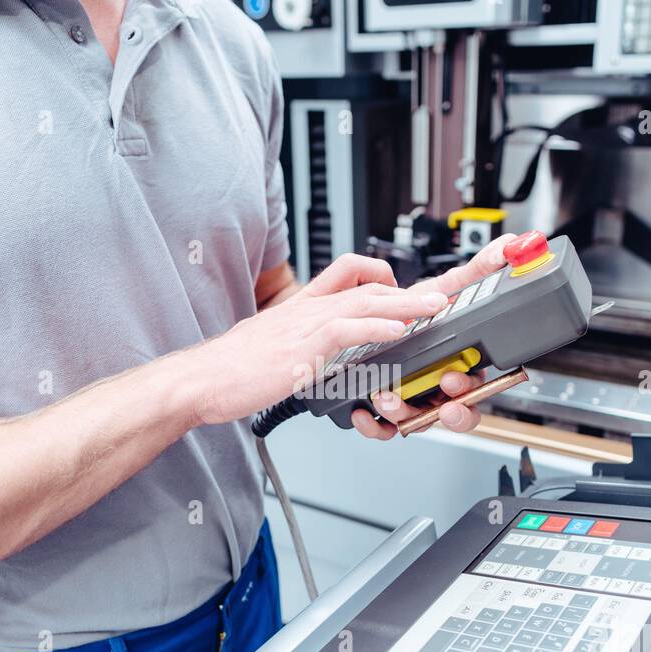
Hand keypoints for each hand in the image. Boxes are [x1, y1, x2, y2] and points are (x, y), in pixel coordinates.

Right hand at [187, 254, 449, 425]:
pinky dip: (375, 327)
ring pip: (365, 301)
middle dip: (413, 287)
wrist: (202, 378)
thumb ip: (312, 343)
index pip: (355, 274)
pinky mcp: (301, 346)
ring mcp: (306, 324)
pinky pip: (345, 330)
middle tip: (448, 290)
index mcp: (307, 305)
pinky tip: (397, 331)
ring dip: (406, 303)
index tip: (418, 281)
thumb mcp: (282, 347)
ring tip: (438, 304)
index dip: (390, 273)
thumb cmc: (236, 368)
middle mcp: (310, 307)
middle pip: (371, 284)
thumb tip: (336, 351)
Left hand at [350, 233, 517, 439]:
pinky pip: (383, 428)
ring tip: (385, 396)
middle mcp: (437, 386)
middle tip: (424, 396)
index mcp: (459, 364)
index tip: (452, 380)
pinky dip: (373, 424)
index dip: (468, 392)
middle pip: (450, 411)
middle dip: (440, 409)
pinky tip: (362, 411)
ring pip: (415, 420)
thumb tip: (508, 246)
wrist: (367, 322)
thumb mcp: (442, 289)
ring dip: (401, 412)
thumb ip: (476, 272)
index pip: (477, 389)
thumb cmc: (414, 313)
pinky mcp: (383, 409)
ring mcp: (412, 399)